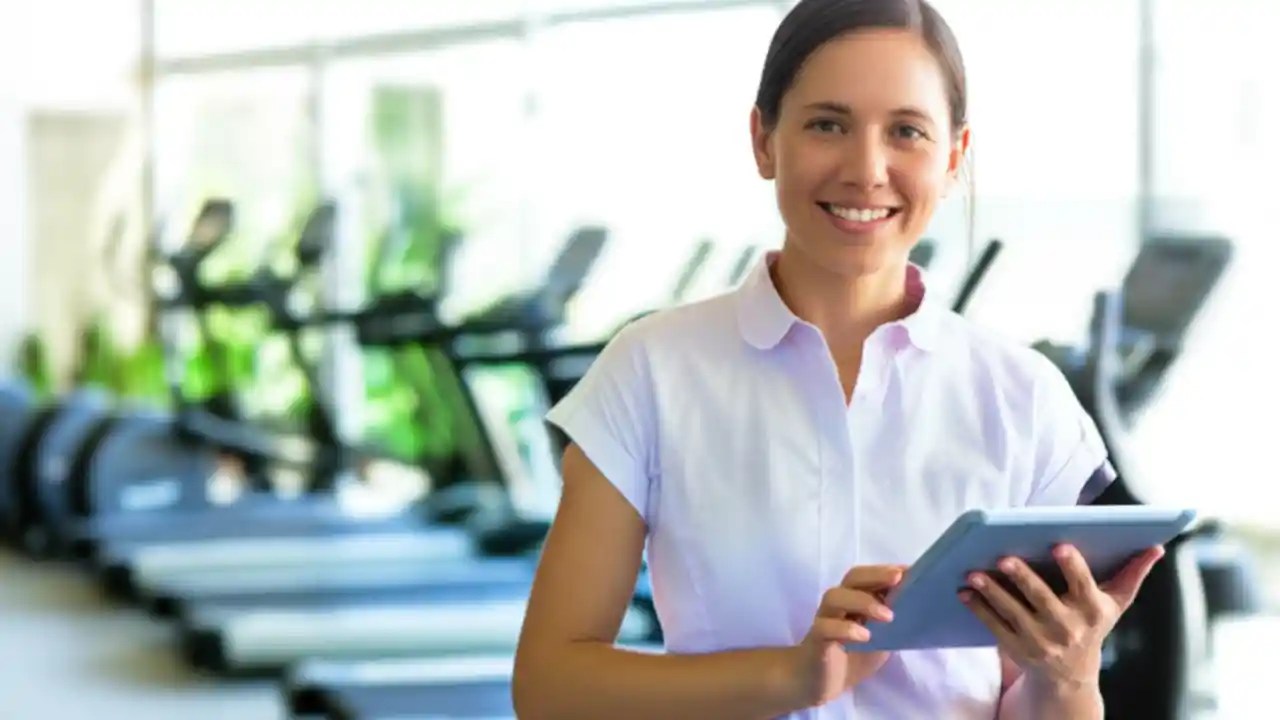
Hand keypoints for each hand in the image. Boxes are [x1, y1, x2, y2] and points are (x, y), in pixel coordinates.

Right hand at [791, 564, 906, 706]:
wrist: (819, 682)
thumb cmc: (853, 656)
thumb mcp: (881, 637)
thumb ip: (893, 621)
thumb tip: (920, 607)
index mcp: (854, 599)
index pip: (868, 576)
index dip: (887, 570)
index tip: (910, 570)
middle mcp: (838, 603)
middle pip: (852, 578)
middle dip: (876, 575)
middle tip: (898, 579)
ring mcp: (825, 620)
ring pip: (835, 597)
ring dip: (862, 601)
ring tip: (887, 616)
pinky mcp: (816, 640)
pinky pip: (825, 627)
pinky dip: (845, 629)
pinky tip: (864, 636)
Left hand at [960, 544, 1164, 691]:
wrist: (1072, 675)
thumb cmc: (1093, 626)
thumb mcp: (1116, 604)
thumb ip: (1133, 574)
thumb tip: (1157, 547)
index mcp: (1093, 611)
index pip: (1084, 586)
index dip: (1073, 567)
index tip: (1059, 545)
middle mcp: (1068, 628)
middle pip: (1042, 599)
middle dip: (1023, 578)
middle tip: (1003, 557)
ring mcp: (1041, 641)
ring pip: (1013, 613)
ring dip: (992, 593)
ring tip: (974, 573)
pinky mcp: (1018, 649)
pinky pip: (994, 626)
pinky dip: (978, 609)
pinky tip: (964, 591)